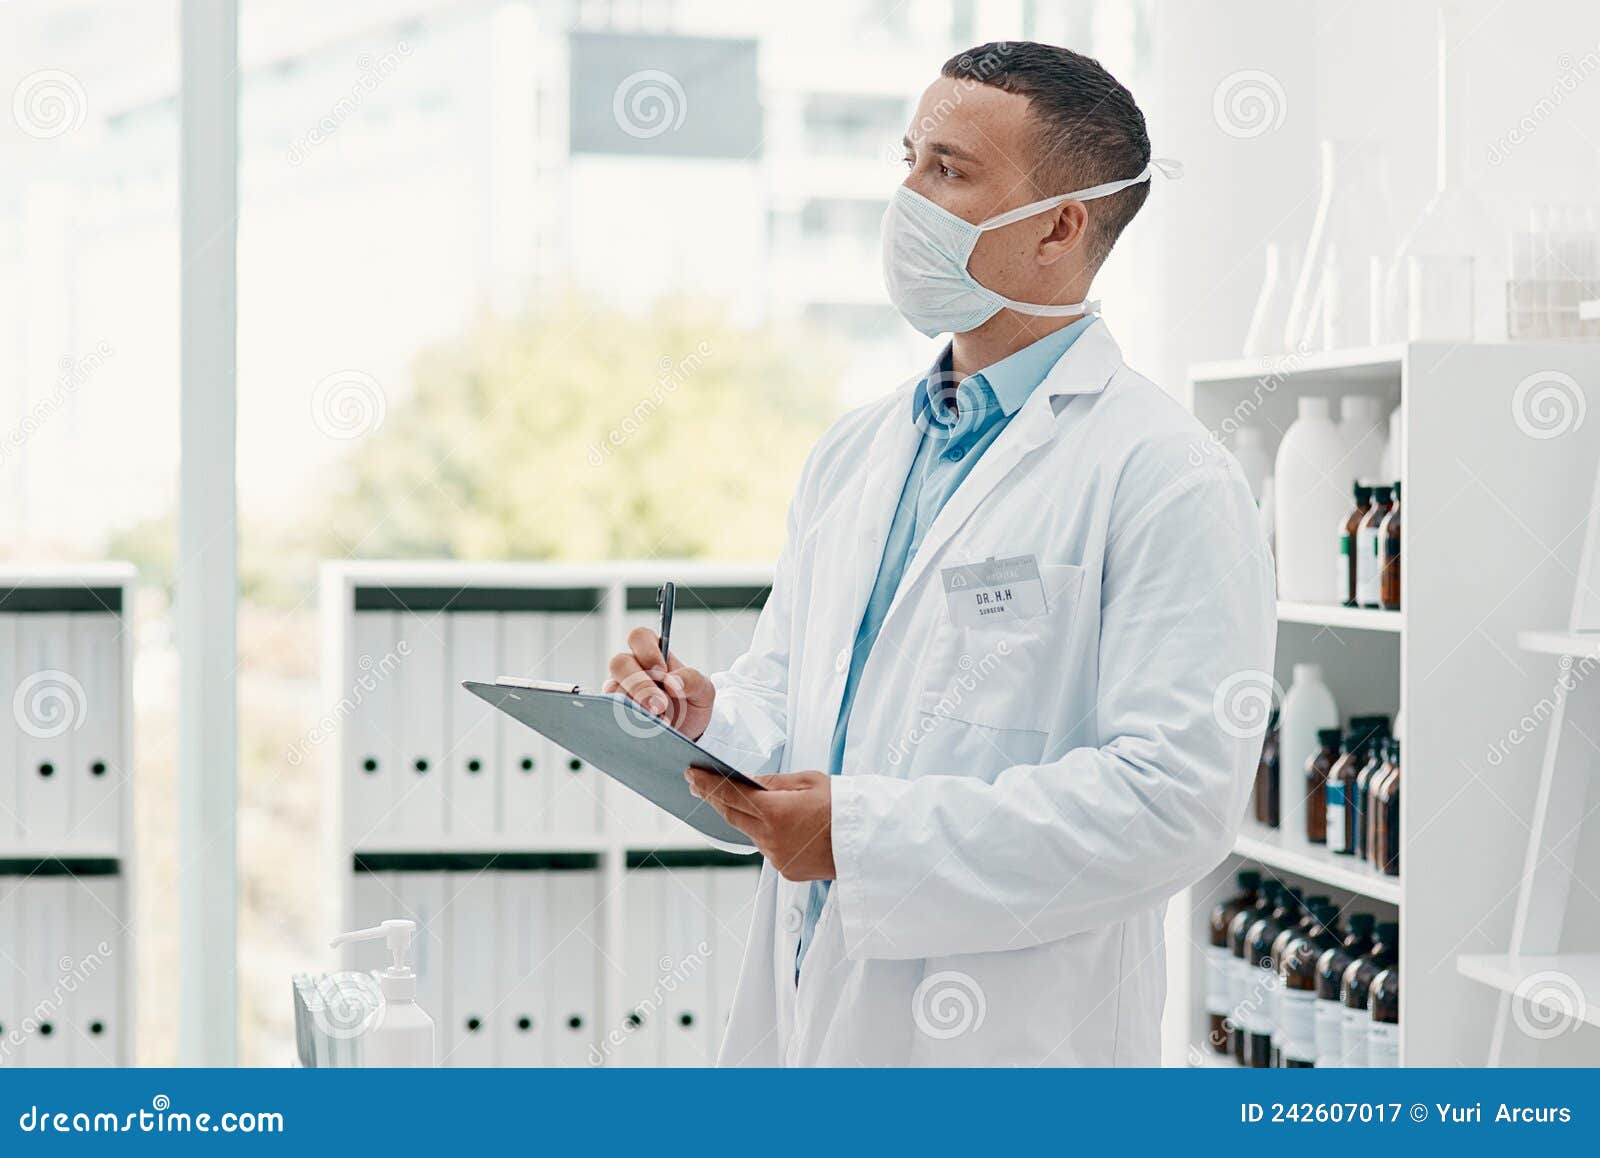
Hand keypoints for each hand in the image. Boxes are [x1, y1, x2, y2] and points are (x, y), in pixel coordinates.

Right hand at [604, 626, 715, 740]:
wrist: (687, 734)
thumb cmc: (691, 704)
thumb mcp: (703, 691)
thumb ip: (693, 679)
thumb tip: (672, 681)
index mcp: (652, 653)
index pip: (639, 637)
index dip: (647, 651)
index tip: (662, 672)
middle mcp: (631, 668)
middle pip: (619, 663)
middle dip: (640, 686)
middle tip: (660, 706)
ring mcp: (619, 689)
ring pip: (613, 690)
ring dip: (636, 708)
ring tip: (660, 723)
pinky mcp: (613, 712)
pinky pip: (609, 712)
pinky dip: (628, 722)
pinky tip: (645, 731)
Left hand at [686, 768, 834, 881]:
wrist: (869, 842)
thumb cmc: (844, 807)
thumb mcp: (809, 782)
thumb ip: (773, 783)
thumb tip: (747, 782)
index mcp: (776, 813)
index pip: (730, 795)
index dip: (707, 784)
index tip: (692, 775)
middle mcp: (771, 839)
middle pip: (732, 816)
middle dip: (713, 798)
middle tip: (698, 784)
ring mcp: (777, 858)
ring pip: (751, 833)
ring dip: (745, 817)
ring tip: (745, 800)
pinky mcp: (785, 871)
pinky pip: (768, 848)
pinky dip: (767, 834)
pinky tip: (781, 824)